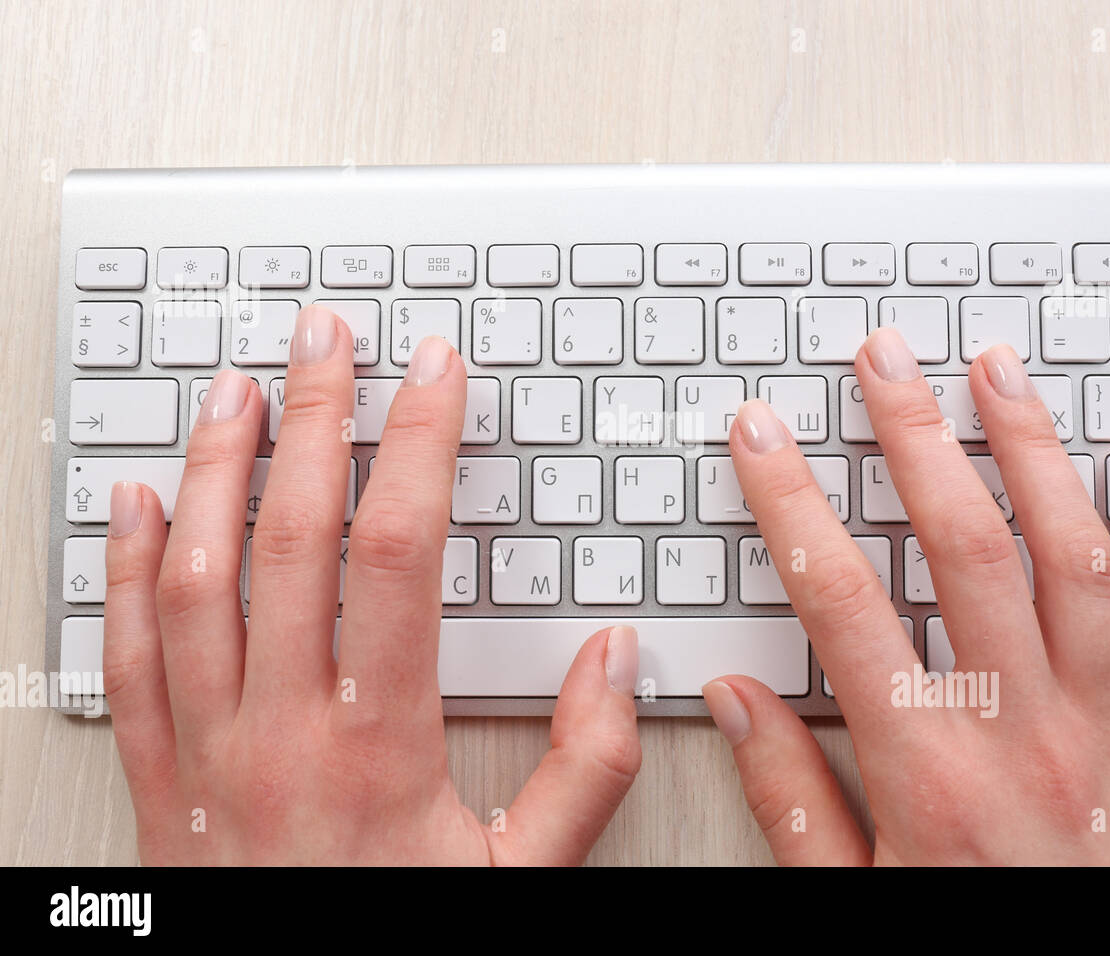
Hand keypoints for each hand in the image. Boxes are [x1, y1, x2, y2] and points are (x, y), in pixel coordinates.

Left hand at [103, 306, 640, 864]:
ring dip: (214, 469)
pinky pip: (123, 653)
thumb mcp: (524, 876)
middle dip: (314, 417)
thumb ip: (588, 765)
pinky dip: (123, 566)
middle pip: (290, 535)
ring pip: (192, 576)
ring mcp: (204, 749)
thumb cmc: (398, 936)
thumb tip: (617, 659)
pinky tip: (136, 503)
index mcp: (376, 744)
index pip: (398, 552)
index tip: (433, 374)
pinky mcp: (157, 776)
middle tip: (327, 339)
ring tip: (238, 390)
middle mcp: (279, 730)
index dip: (418, 444)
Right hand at [705, 328, 1109, 864]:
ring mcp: (1104, 726)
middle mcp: (1023, 730)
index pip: (841, 603)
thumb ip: (788, 794)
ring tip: (996, 371)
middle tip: (882, 360)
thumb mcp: (852, 898)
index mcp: (930, 771)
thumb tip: (733, 698)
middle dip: (914, 438)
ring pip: (1075, 557)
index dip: (791, 505)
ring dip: (1033, 451)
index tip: (761, 437)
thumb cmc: (972, 945)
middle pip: (965, 549)